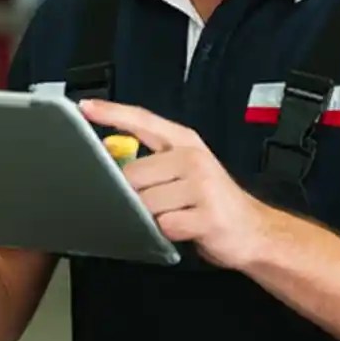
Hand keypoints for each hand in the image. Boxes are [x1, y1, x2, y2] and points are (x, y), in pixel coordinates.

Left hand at [79, 99, 275, 269]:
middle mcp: (193, 158)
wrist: (254, 231)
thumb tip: (109, 156)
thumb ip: (152, 162)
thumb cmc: (211, 202)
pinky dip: (167, 233)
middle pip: (134, 174)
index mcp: (186, 142)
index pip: (143, 120)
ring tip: (176, 216)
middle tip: (159, 204)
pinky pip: (164, 226)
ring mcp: (201, 185)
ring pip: (146, 203)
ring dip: (152, 217)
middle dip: (135, 195)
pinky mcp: (206, 215)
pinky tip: (185, 230)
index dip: (112, 112)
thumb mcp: (186, 171)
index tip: (85, 107)